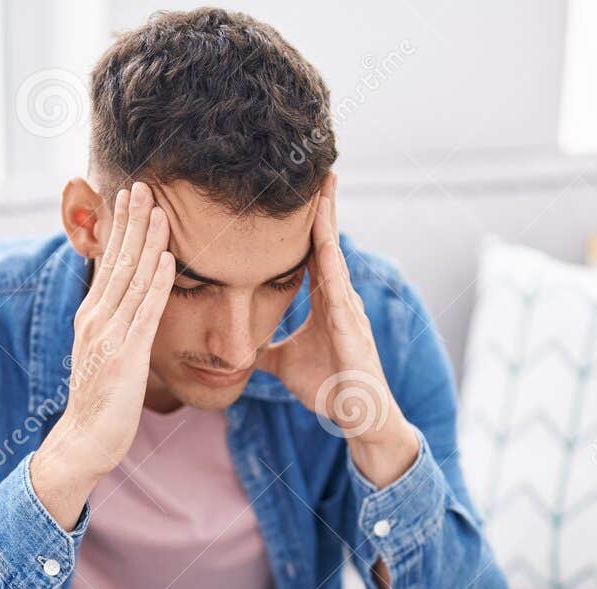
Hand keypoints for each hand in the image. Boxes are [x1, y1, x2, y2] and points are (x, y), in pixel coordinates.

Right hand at [33, 182, 174, 528]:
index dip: (121, 227)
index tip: (129, 194)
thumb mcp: (103, 353)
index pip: (108, 262)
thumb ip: (115, 325)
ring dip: (147, 242)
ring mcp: (109, 336)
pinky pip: (145, 313)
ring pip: (132, 279)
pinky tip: (167, 259)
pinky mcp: (125, 357)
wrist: (83, 441)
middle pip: (118, 261)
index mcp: (91, 315)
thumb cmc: (99, 402)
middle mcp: (96, 318)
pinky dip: (157, 284)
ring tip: (159, 209)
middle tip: (143, 183)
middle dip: (131, 220)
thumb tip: (128, 304)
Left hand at [255, 173, 417, 487]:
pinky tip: (324, 239)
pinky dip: (330, 260)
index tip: (296, 192)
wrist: (356, 414)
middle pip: (327, 241)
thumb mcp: (284, 364)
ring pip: (334, 253)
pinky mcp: (350, 324)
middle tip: (316, 166)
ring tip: (324, 185)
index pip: (312, 251)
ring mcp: (347, 306)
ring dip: (328, 220)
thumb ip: (265, 350)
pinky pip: (338, 285)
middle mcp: (339, 296)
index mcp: (325, 300)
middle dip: (322, 205)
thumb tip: (240, 347)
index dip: (305, 222)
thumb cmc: (329, 388)